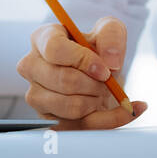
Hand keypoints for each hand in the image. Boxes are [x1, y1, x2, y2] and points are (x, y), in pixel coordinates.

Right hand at [17, 16, 146, 129]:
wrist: (100, 76)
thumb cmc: (98, 50)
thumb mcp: (110, 31)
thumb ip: (112, 36)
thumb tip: (111, 61)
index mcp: (42, 39)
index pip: (54, 48)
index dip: (82, 59)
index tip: (104, 69)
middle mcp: (31, 67)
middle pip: (63, 80)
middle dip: (95, 83)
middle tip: (107, 80)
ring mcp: (36, 95)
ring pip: (71, 105)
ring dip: (97, 100)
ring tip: (102, 91)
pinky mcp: (48, 120)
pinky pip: (82, 126)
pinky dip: (111, 119)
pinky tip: (125, 109)